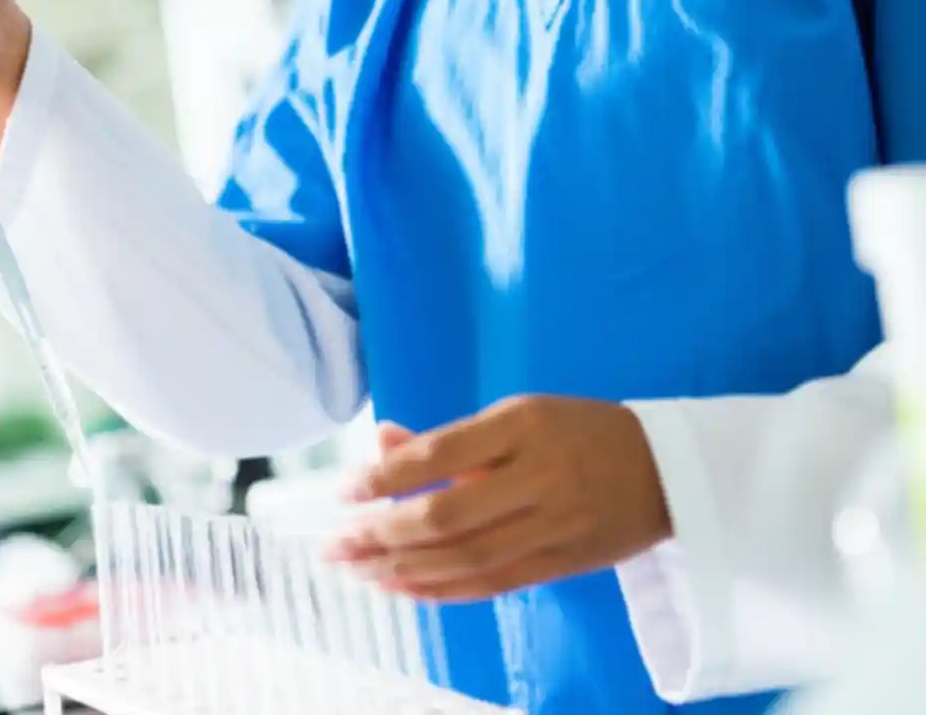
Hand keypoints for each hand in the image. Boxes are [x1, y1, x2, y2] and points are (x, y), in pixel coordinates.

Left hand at [326, 396, 671, 601]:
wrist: (671, 467)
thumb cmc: (580, 432)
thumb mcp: (518, 415)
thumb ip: (449, 437)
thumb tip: (382, 442)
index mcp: (523, 425)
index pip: (438, 455)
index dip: (384, 478)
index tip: (342, 491)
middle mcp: (539, 475)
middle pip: (447, 516)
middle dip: (381, 533)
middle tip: (335, 544)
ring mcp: (555, 524)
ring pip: (466, 557)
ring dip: (402, 568)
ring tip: (357, 570)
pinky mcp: (565, 563)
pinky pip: (494, 583)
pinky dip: (443, 589)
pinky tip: (402, 587)